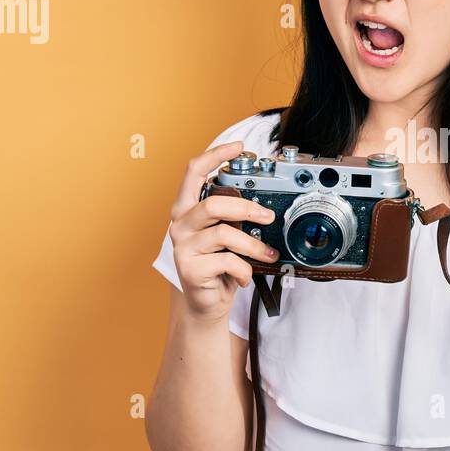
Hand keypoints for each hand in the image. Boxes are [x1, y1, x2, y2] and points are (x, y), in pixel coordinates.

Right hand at [167, 140, 281, 323]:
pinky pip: (228, 262)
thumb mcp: (226, 235)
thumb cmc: (218, 265)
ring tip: (267, 253)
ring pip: (225, 234)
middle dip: (247, 208)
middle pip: (214, 203)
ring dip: (253, 245)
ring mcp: (183, 247)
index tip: (239, 148)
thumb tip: (265, 204)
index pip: (194, 172)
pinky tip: (245, 276)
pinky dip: (244, 269)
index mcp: (187, 209)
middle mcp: (181, 224)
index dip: (215, 155)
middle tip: (268, 216)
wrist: (206, 303)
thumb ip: (234, 217)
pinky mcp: (190, 269)